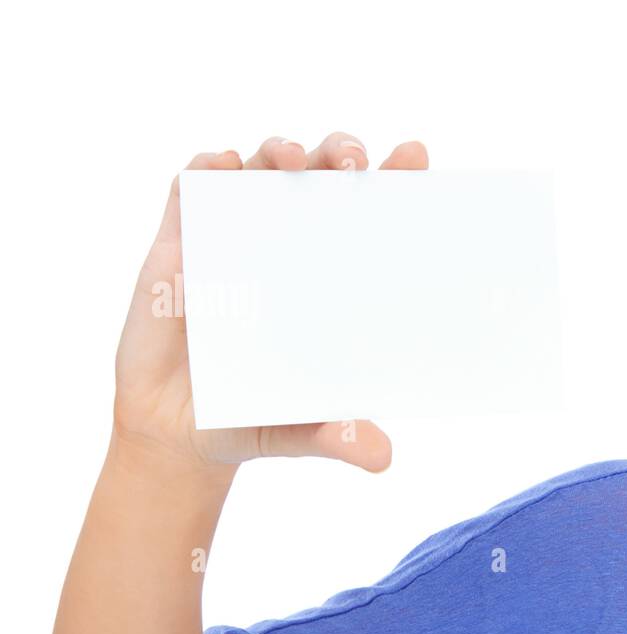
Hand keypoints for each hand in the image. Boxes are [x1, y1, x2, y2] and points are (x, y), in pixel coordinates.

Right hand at [111, 132, 429, 475]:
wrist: (179, 435)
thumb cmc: (256, 416)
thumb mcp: (305, 429)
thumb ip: (340, 435)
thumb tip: (383, 458)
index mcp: (331, 277)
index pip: (370, 215)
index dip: (396, 180)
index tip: (417, 156)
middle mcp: (287, 247)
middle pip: (320, 176)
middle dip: (339, 152)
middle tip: (352, 162)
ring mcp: (232, 238)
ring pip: (259, 169)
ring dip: (278, 151)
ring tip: (294, 162)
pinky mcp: (178, 244)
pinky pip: (189, 189)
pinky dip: (205, 169)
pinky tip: (221, 164)